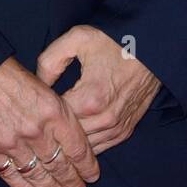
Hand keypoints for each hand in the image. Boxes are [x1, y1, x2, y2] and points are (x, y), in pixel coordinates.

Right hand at [0, 56, 99, 186]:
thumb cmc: (4, 70)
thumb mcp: (40, 82)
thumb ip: (52, 110)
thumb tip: (64, 132)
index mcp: (53, 110)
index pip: (78, 147)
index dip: (87, 166)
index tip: (92, 175)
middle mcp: (36, 130)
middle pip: (60, 165)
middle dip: (72, 182)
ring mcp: (13, 143)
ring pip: (38, 175)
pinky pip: (12, 175)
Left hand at [36, 25, 160, 153]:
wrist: (150, 47)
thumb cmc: (113, 41)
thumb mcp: (77, 39)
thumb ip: (50, 60)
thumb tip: (39, 84)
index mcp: (90, 98)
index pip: (55, 118)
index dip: (42, 112)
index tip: (36, 104)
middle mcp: (105, 118)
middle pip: (68, 136)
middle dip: (54, 129)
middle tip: (42, 119)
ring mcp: (117, 127)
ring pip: (84, 147)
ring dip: (70, 139)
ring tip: (56, 128)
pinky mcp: (126, 129)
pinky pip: (101, 147)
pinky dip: (87, 144)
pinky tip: (75, 134)